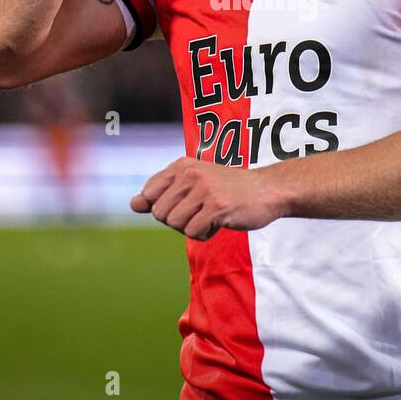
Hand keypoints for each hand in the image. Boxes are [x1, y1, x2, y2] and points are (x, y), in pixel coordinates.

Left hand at [130, 156, 286, 240]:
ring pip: (175, 224)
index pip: (149, 194)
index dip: (164, 207)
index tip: (186, 202)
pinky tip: (221, 222)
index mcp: (181, 165)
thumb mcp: (193, 185)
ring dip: (192, 227)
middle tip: (202, 210)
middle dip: (178, 220)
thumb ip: (162, 194)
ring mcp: (204, 189)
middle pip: (159, 213)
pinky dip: (206, 234)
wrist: (268, 190)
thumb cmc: (228, 190)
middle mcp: (190, 174)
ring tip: (212, 215)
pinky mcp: (217, 206)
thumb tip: (132, 205)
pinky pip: (194, 233)